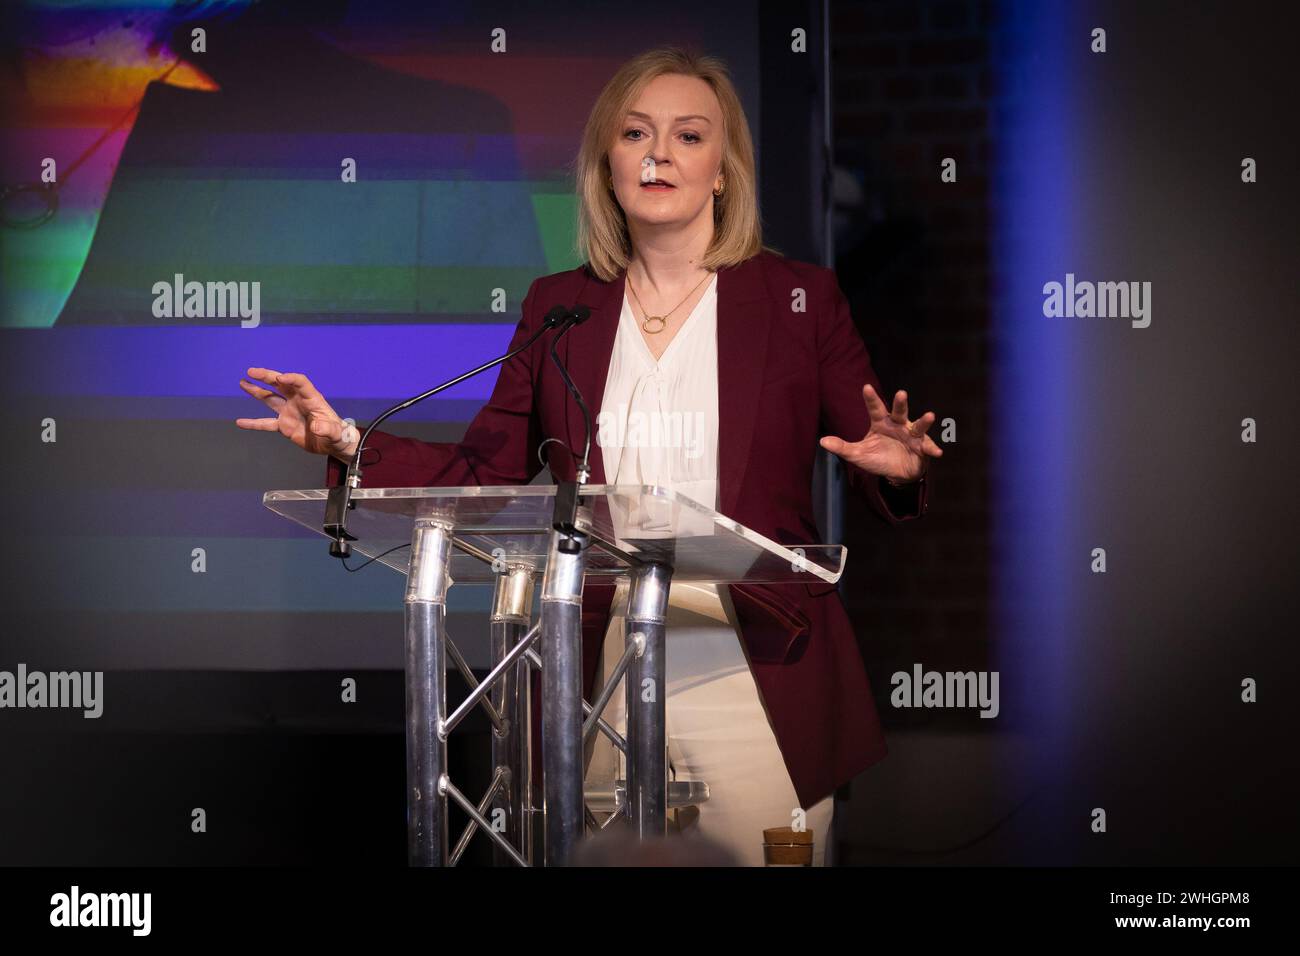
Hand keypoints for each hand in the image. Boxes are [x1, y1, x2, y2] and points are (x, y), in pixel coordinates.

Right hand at [235, 367, 358, 458]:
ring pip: (270, 399)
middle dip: (267, 377)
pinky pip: (266, 423)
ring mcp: (289, 412)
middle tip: (251, 371)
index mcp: (312, 399)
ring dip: (256, 391)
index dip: (291, 379)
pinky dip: (253, 423)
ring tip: (242, 382)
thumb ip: (327, 429)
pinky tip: (240, 422)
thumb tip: (317, 427)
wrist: (334, 445)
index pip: (301, 383)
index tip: (280, 378)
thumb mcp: (336, 433)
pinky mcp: (284, 425)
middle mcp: (298, 402)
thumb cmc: (338, 435)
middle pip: (281, 385)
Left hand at [819, 384, 942, 482]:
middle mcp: (897, 424)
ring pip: (917, 425)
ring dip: (924, 421)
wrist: (896, 472)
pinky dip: (931, 448)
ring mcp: (911, 434)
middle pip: (899, 411)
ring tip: (930, 415)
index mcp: (881, 422)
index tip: (866, 386)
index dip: (871, 398)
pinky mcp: (921, 447)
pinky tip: (936, 452)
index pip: (875, 408)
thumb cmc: (877, 458)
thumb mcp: (858, 454)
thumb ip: (842, 447)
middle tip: (901, 393)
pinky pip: (927, 446)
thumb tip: (822, 441)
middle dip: (900, 403)